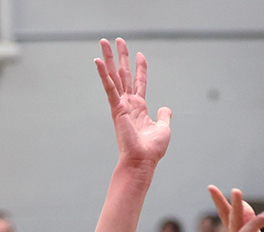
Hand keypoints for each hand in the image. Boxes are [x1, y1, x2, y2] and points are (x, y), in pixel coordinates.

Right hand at [94, 39, 171, 168]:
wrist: (143, 160)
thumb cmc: (152, 149)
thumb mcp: (164, 128)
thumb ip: (164, 116)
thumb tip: (166, 108)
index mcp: (139, 108)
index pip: (139, 83)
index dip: (140, 68)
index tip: (140, 54)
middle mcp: (128, 104)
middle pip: (124, 74)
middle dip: (121, 56)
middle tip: (117, 39)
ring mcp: (121, 105)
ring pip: (114, 76)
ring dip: (109, 58)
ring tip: (104, 41)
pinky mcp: (116, 108)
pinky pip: (109, 87)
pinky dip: (103, 74)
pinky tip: (97, 60)